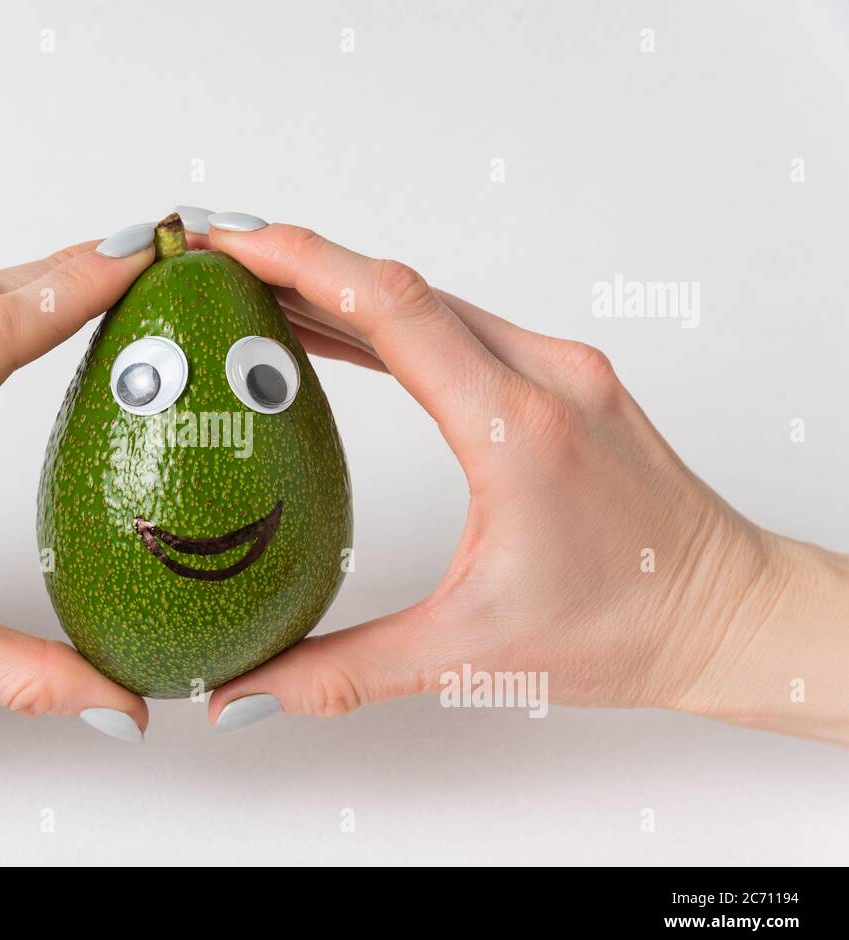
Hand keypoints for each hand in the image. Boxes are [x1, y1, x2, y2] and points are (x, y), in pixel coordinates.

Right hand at [196, 215, 848, 744]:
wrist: (727, 614)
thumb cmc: (628, 628)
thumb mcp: (469, 656)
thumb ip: (343, 674)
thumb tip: (244, 693)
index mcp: (516, 430)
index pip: (392, 308)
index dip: (300, 263)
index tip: (228, 246)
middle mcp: (544, 377)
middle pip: (400, 286)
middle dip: (298, 261)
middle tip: (212, 260)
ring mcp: (560, 369)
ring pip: (431, 299)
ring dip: (340, 287)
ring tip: (254, 290)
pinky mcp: (563, 379)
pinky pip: (459, 324)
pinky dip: (386, 319)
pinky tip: (336, 333)